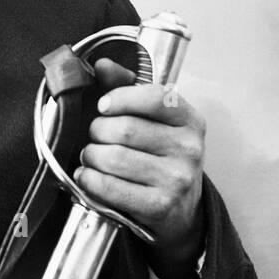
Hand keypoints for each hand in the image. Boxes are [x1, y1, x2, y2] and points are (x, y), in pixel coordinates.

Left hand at [75, 59, 205, 278]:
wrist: (180, 212)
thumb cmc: (161, 159)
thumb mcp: (155, 122)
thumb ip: (128, 89)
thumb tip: (102, 65)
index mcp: (191, 121)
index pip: (155, 97)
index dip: (121, 98)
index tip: (104, 106)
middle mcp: (189, 149)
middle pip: (125, 129)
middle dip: (98, 131)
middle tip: (95, 137)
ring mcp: (177, 180)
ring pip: (114, 158)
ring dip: (91, 156)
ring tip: (91, 157)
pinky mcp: (159, 206)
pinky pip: (109, 187)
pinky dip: (89, 180)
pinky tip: (87, 176)